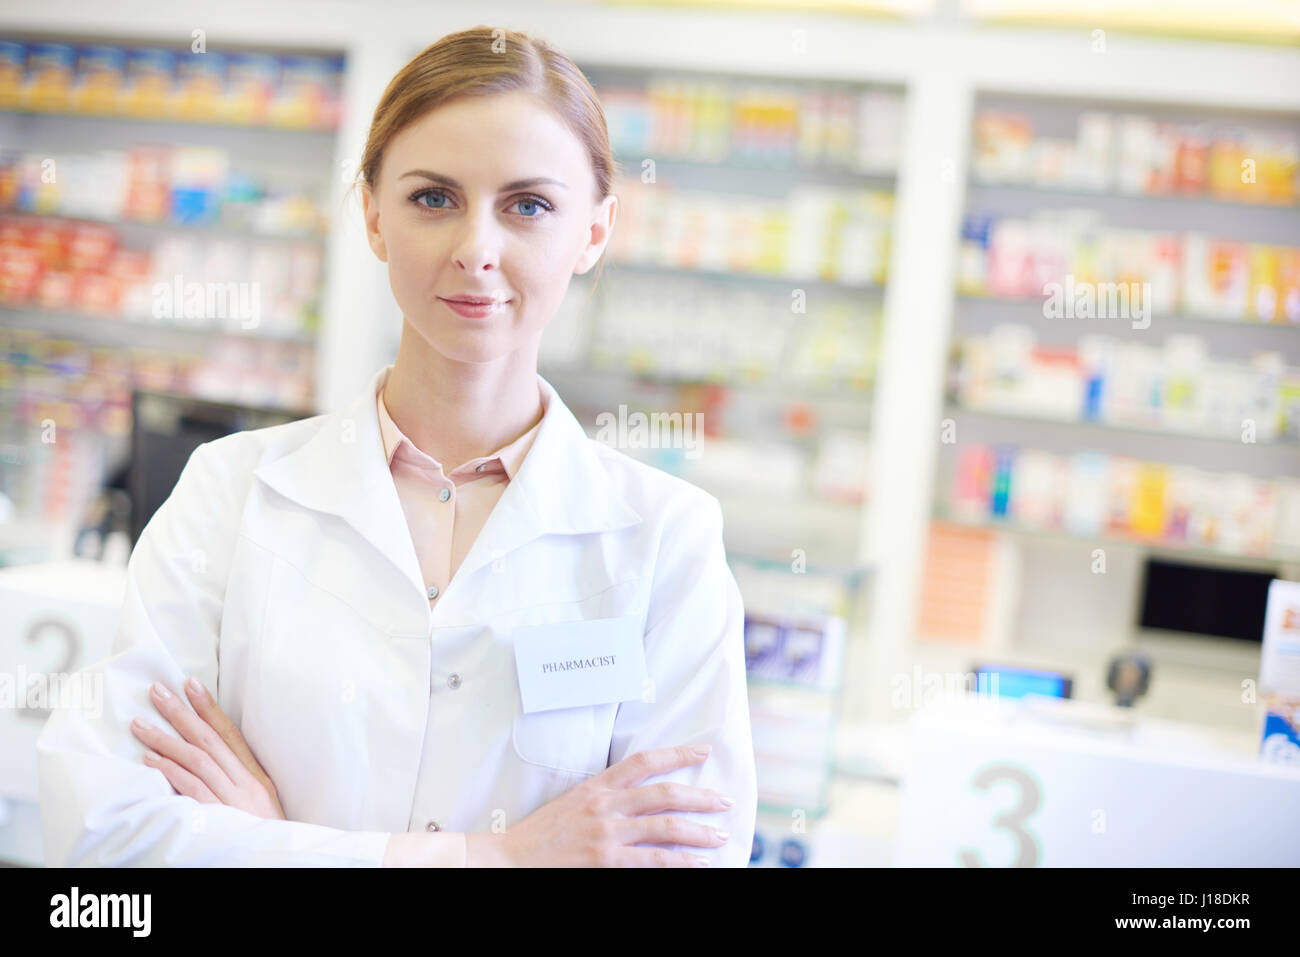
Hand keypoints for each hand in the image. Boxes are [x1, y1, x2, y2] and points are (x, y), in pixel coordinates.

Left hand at [130, 677, 285, 820]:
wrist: (277, 859)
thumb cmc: (264, 833)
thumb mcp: (260, 803)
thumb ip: (238, 779)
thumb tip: (208, 757)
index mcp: (256, 776)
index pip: (229, 733)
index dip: (208, 707)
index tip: (189, 684)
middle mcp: (245, 782)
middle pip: (209, 740)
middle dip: (181, 713)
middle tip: (157, 692)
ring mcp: (232, 799)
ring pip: (196, 759)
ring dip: (165, 739)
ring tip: (140, 723)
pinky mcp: (218, 816)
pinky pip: (191, 787)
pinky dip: (170, 770)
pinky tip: (150, 759)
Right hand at [468, 744, 732, 866]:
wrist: (508, 860)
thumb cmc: (539, 837)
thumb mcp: (571, 805)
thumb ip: (604, 799)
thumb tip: (639, 800)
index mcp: (596, 787)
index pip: (644, 761)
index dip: (677, 753)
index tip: (702, 751)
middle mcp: (604, 806)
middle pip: (664, 793)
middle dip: (700, 797)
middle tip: (723, 801)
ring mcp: (606, 834)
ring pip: (666, 827)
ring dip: (699, 831)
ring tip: (719, 836)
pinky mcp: (605, 861)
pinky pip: (654, 860)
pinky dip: (680, 862)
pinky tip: (697, 863)